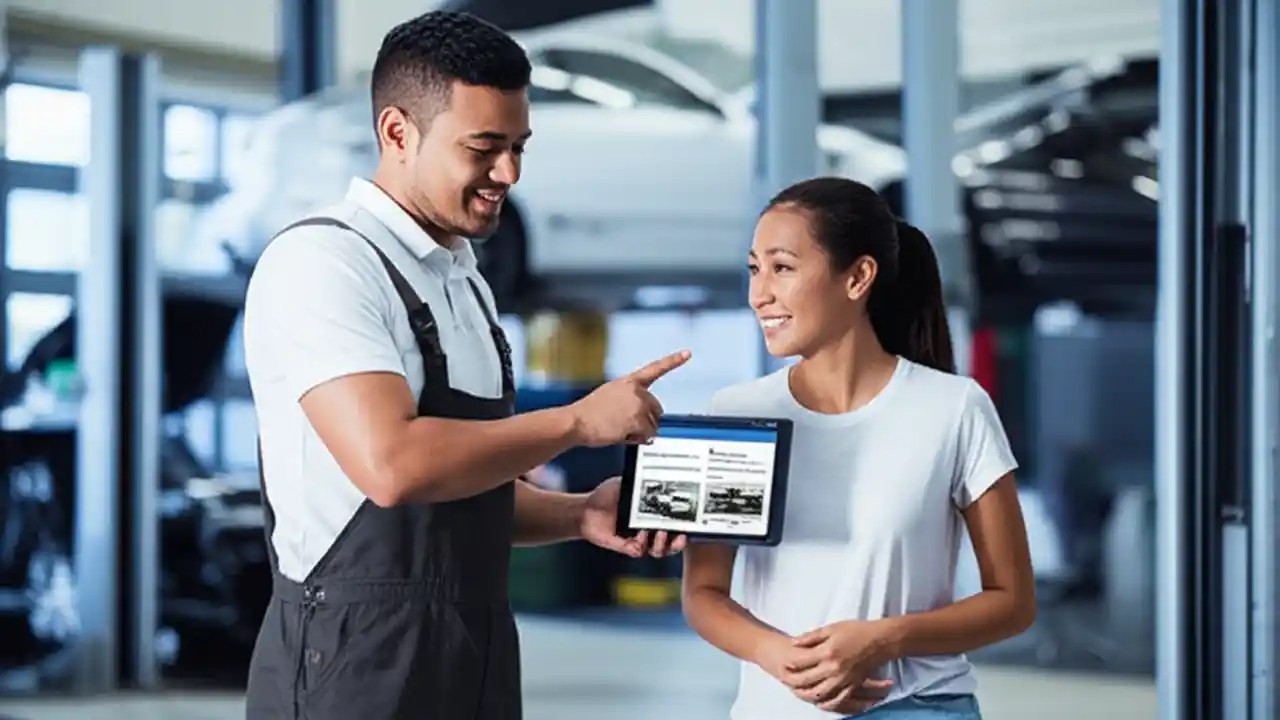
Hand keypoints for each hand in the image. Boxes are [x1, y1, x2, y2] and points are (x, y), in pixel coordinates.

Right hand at [569, 350, 690, 446]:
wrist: (576, 421)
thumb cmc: (588, 414)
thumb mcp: (608, 397)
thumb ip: (627, 400)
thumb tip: (642, 418)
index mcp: (628, 381)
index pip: (655, 369)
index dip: (673, 361)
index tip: (687, 353)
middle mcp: (636, 390)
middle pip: (657, 409)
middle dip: (647, 420)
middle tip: (626, 425)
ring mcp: (638, 404)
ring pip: (653, 425)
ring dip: (640, 431)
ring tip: (619, 428)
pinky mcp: (638, 419)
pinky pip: (648, 435)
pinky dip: (637, 439)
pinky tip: (621, 434)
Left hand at [579, 477, 687, 557]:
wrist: (586, 507)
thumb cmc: (608, 495)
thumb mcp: (626, 483)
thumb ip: (640, 481)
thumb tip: (656, 470)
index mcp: (654, 515)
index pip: (675, 525)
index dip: (685, 527)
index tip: (689, 524)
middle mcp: (650, 530)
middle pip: (671, 543)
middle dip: (678, 542)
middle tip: (678, 535)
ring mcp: (639, 540)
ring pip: (658, 551)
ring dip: (661, 545)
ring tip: (659, 533)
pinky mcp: (625, 546)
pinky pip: (638, 551)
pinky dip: (641, 546)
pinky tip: (640, 537)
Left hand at [755, 632, 893, 714]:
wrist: (880, 641)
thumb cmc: (856, 631)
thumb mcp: (831, 628)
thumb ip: (811, 637)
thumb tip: (794, 642)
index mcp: (827, 652)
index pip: (801, 662)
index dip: (790, 664)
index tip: (783, 663)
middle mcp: (834, 668)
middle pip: (807, 680)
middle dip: (793, 681)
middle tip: (785, 679)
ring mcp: (843, 679)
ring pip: (819, 693)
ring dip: (806, 694)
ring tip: (797, 691)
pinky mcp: (852, 686)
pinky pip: (837, 700)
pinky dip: (826, 703)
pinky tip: (819, 702)